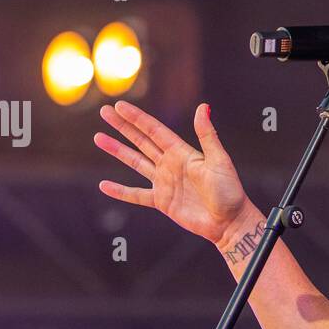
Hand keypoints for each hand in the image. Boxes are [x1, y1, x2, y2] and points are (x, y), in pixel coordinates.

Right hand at [94, 100, 250, 243]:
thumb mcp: (219, 160)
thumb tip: (203, 106)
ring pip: (135, 162)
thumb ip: (207, 135)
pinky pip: (137, 195)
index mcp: (182, 152)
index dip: (137, 118)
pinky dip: (120, 191)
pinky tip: (104, 185)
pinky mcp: (162, 202)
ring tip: (99, 138)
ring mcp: (164, 183)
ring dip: (117, 151)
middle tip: (104, 112)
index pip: (155, 131)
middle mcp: (170, 164)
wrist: (229, 222)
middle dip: (122, 127)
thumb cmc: (229, 191)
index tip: (120, 106)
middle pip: (141, 141)